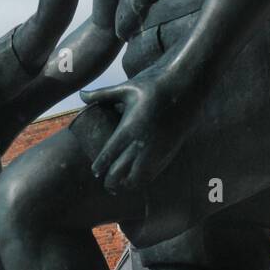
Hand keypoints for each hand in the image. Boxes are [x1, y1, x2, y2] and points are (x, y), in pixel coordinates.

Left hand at [79, 69, 197, 191]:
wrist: (189, 83)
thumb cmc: (154, 83)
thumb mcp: (125, 88)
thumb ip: (101, 94)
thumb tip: (81, 94)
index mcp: (129, 129)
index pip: (110, 155)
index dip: (101, 166)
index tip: (95, 172)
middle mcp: (144, 142)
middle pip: (123, 171)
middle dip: (113, 180)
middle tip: (106, 184)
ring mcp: (160, 147)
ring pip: (142, 175)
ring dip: (131, 182)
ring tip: (122, 186)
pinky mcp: (173, 148)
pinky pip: (158, 169)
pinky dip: (147, 177)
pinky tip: (142, 180)